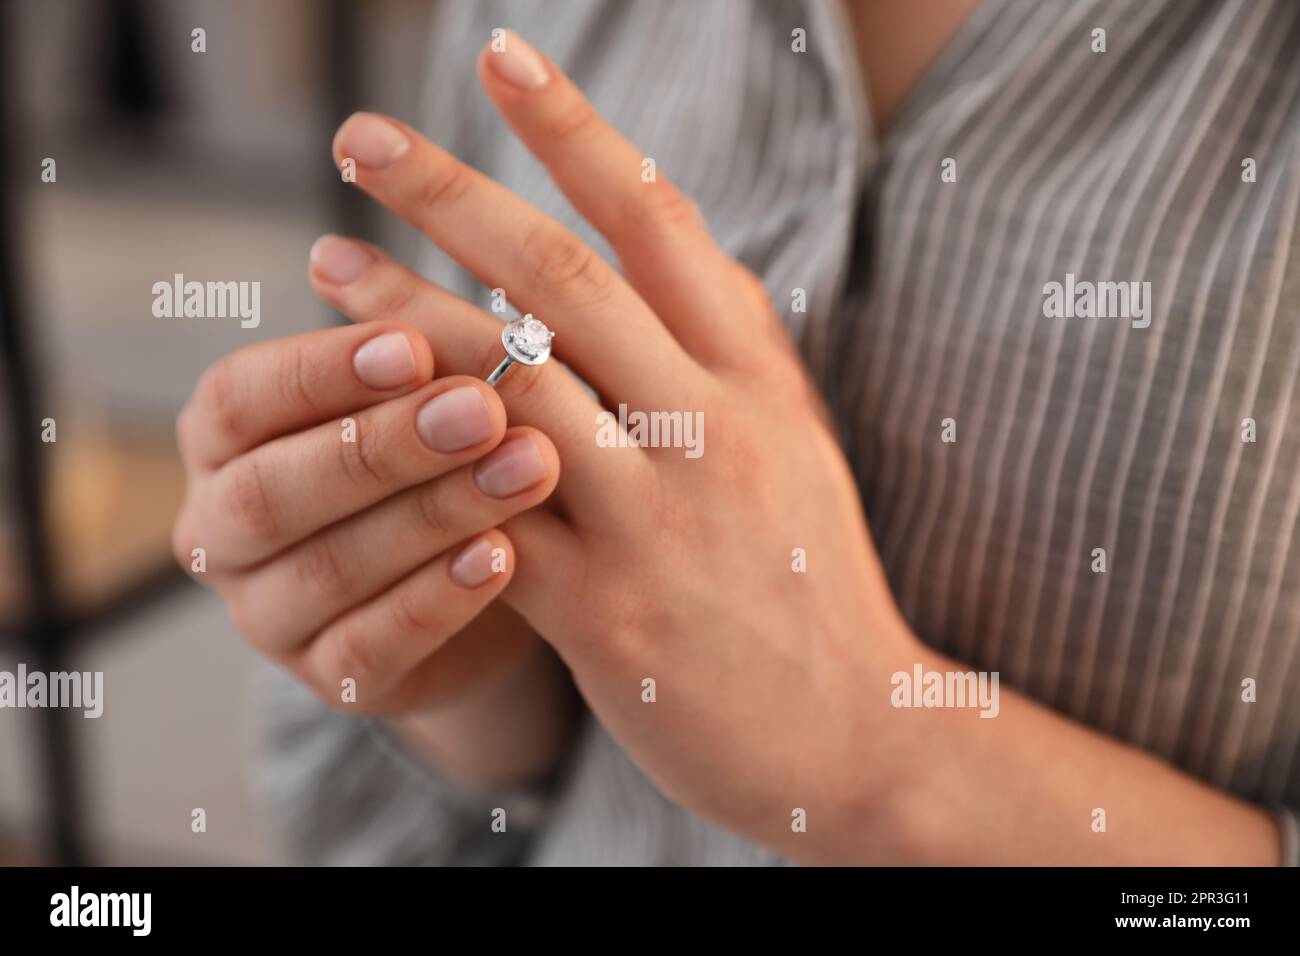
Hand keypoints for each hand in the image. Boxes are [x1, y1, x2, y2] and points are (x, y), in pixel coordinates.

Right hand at [172, 321, 560, 717]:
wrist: (483, 580)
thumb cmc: (441, 455)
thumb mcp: (420, 395)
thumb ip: (405, 346)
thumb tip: (353, 257)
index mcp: (224, 439)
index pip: (242, 399)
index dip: (322, 371)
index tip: (416, 343)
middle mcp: (222, 528)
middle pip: (273, 490)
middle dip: (381, 448)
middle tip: (481, 409)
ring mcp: (266, 615)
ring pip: (328, 568)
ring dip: (431, 515)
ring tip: (526, 469)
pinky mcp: (330, 679)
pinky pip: (372, 647)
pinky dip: (438, 599)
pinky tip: (504, 557)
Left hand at [321, 31, 925, 860]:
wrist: (858, 732)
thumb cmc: (816, 582)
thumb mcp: (798, 444)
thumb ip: (731, 348)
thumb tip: (663, 247)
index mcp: (759, 379)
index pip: (659, 224)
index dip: (575, 132)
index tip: (503, 60)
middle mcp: (711, 429)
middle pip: (564, 279)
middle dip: (454, 194)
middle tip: (360, 136)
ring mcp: (657, 519)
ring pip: (507, 388)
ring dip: (406, 318)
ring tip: (328, 261)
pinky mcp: (604, 612)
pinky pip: (488, 517)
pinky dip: (421, 465)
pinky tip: (358, 422)